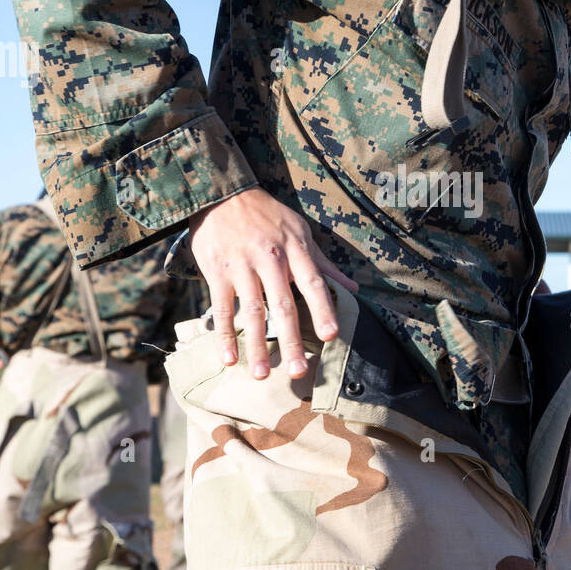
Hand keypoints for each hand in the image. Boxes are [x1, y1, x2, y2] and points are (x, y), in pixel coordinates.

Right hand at [189, 187, 357, 380]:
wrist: (222, 194)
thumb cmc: (267, 215)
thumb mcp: (300, 231)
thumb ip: (324, 264)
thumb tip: (353, 289)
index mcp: (294, 249)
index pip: (313, 283)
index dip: (322, 310)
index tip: (331, 336)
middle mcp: (270, 259)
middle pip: (282, 305)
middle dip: (291, 340)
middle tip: (297, 372)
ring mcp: (242, 266)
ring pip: (251, 312)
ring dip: (256, 346)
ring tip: (261, 375)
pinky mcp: (217, 271)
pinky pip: (222, 308)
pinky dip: (224, 335)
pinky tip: (229, 358)